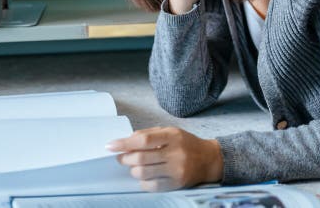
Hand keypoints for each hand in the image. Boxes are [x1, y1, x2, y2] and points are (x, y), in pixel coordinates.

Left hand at [107, 127, 223, 190]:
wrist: (208, 159)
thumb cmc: (186, 144)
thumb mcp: (171, 132)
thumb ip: (149, 134)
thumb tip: (125, 141)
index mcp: (173, 136)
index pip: (143, 139)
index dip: (124, 143)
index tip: (111, 146)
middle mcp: (175, 153)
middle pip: (140, 158)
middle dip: (125, 158)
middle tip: (122, 157)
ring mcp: (176, 170)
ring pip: (143, 173)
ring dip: (133, 170)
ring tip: (136, 166)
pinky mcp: (176, 184)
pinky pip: (150, 186)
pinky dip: (142, 181)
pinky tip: (146, 175)